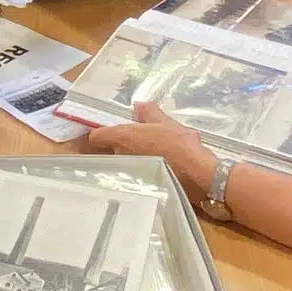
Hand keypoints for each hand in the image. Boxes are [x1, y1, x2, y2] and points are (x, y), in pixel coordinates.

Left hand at [85, 101, 218, 199]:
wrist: (195, 173)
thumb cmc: (179, 144)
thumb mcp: (166, 122)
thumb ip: (149, 113)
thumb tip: (138, 105)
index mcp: (123, 137)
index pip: (96, 136)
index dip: (101, 132)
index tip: (110, 131)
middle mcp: (120, 155)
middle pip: (109, 149)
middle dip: (120, 146)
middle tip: (136, 141)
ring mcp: (126, 172)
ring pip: (121, 162)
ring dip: (130, 159)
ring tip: (148, 155)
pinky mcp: (136, 185)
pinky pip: (132, 174)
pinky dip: (139, 171)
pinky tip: (154, 168)